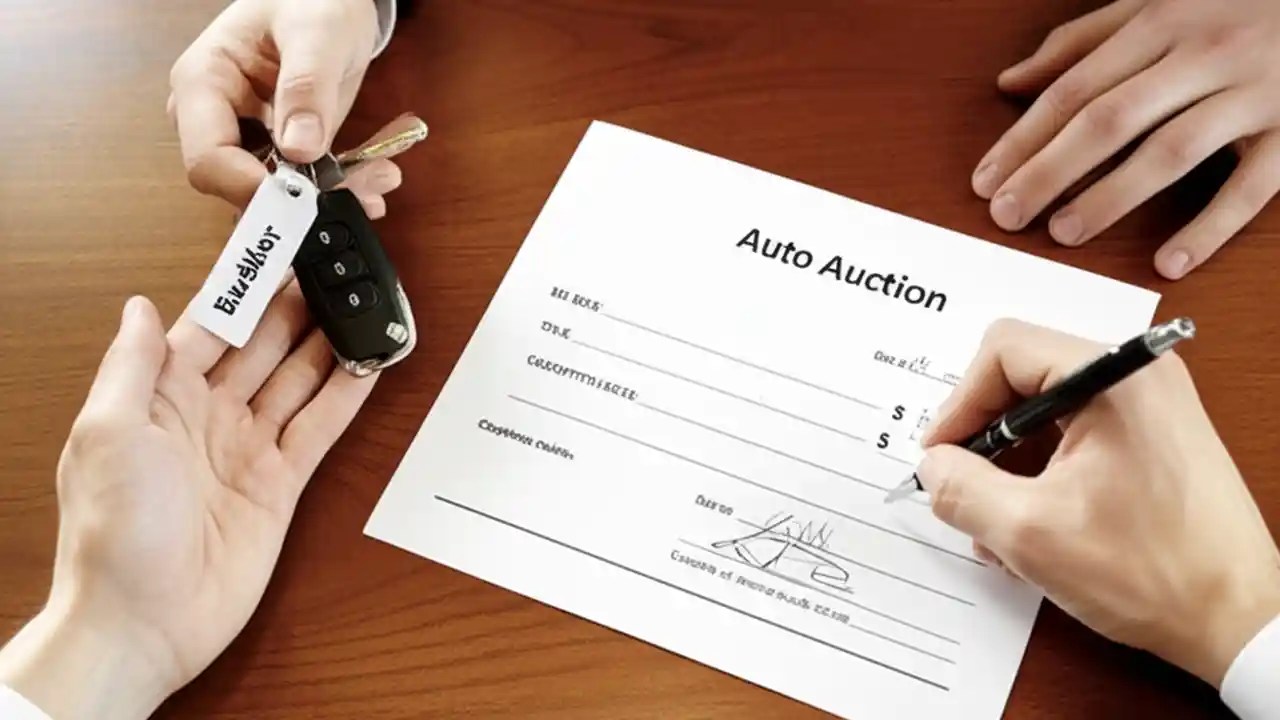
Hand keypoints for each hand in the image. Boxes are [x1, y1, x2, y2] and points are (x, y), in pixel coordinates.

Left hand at [0, 287, 375, 718]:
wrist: (144, 620)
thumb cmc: (112, 530)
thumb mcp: (107, 431)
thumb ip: (132, 364)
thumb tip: (141, 304)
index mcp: (159, 395)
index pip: (210, 322)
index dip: (244, 283)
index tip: (276, 244)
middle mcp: (206, 415)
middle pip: (262, 344)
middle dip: (296, 304)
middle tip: (334, 264)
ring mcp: (246, 447)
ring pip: (296, 380)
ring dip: (327, 342)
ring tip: (360, 302)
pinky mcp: (281, 483)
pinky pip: (319, 429)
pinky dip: (345, 397)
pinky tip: (368, 365)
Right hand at [169, 0, 399, 214]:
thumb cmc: (312, 1)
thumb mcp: (316, 33)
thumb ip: (306, 86)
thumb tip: (299, 149)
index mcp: (203, 82)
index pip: (208, 160)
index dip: (252, 190)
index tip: (306, 199)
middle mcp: (216, 118)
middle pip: (241, 187)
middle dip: (302, 200)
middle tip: (364, 191)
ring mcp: (247, 136)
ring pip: (278, 194)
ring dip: (331, 197)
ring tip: (380, 178)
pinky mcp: (279, 149)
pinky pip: (303, 184)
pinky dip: (340, 188)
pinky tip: (376, 176)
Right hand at [917, 319, 1279, 687]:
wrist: (1239, 619)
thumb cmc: (1156, 572)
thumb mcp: (1028, 531)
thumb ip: (961, 488)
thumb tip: (932, 467)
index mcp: (1116, 377)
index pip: (1005, 351)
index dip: (959, 403)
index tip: (941, 455)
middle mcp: (1137, 379)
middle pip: (1022, 379)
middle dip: (983, 441)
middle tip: (961, 489)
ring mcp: (1148, 409)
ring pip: (1044, 416)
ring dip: (1008, 468)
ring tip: (996, 529)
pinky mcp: (1152, 441)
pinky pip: (1074, 440)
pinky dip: (1041, 477)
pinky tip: (1030, 530)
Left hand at [973, 0, 1279, 278]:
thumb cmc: (1234, 8)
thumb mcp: (1158, 5)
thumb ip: (1082, 42)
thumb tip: (1012, 82)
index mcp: (1162, 23)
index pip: (1075, 89)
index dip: (1023, 138)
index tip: (985, 181)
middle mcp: (1204, 54)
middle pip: (1110, 120)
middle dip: (1049, 171)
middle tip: (1008, 214)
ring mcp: (1253, 93)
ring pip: (1171, 150)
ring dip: (1111, 197)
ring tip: (1063, 233)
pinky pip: (1249, 188)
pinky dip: (1208, 228)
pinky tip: (1168, 262)